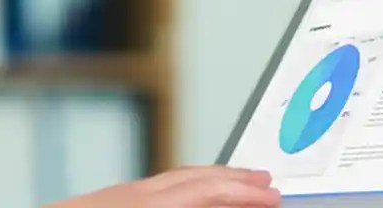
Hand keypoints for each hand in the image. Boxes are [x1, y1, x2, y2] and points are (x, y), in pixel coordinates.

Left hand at [47, 166, 280, 207]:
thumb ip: (187, 200)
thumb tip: (215, 199)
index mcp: (145, 206)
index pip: (205, 192)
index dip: (243, 193)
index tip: (273, 196)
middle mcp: (133, 194)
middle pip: (193, 178)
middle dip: (234, 179)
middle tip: (266, 182)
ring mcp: (118, 195)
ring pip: (174, 180)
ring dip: (210, 180)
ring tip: (236, 186)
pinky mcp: (108, 201)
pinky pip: (158, 188)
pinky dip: (185, 188)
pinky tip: (189, 199)